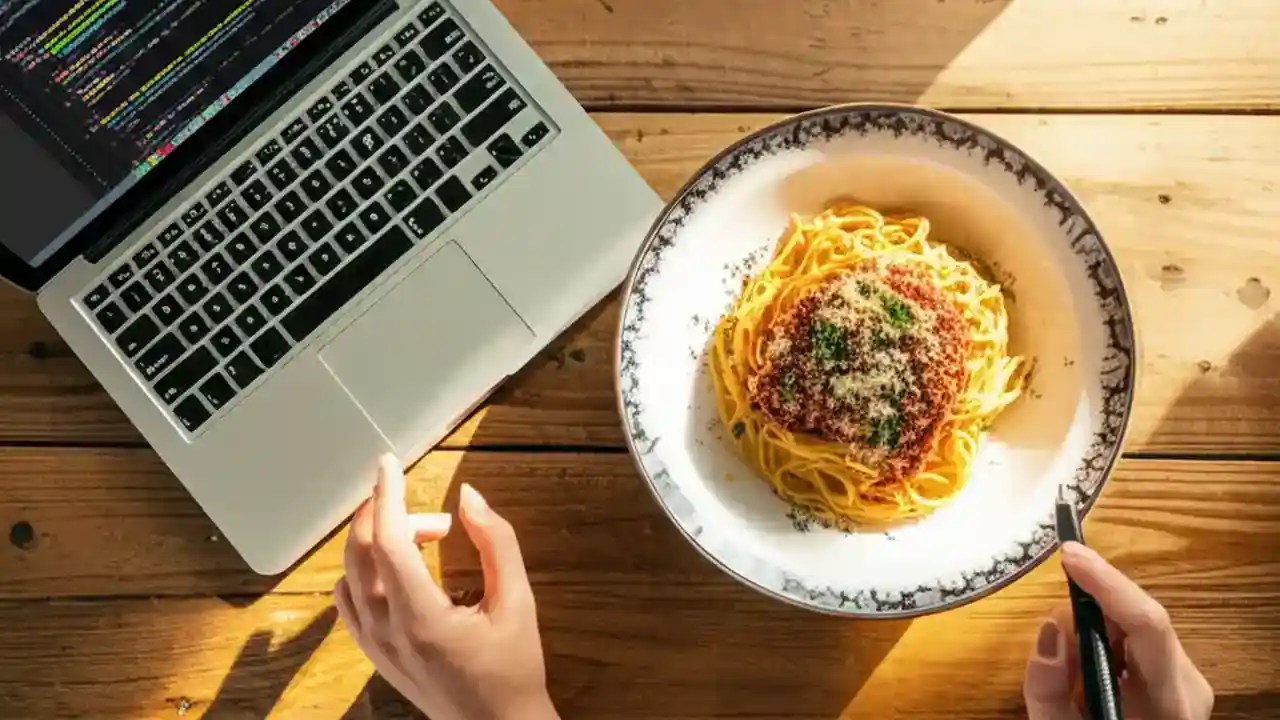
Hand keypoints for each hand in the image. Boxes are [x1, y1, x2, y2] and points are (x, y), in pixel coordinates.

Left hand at [335, 455, 557, 719]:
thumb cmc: (514, 668)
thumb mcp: (519, 602)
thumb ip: (497, 543)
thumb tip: (469, 496)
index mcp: (422, 617)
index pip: (389, 539)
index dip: (387, 494)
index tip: (390, 462)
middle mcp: (386, 630)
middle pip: (361, 550)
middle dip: (390, 514)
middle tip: (438, 520)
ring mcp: (373, 645)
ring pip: (349, 572)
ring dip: (379, 541)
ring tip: (425, 542)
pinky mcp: (371, 654)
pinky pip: (347, 600)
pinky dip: (362, 570)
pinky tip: (396, 569)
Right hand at [1024, 542, 1212, 719]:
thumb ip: (1048, 689)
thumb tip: (1048, 628)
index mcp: (1172, 703)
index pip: (1149, 624)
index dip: (1108, 583)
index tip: (1068, 554)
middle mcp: (1192, 685)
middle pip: (1141, 619)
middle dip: (1090, 610)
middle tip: (1052, 630)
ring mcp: (1189, 681)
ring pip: (1137, 626)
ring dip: (1095, 628)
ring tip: (1068, 666)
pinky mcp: (1179, 679)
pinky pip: (1137, 640)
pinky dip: (1105, 641)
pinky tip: (1086, 666)